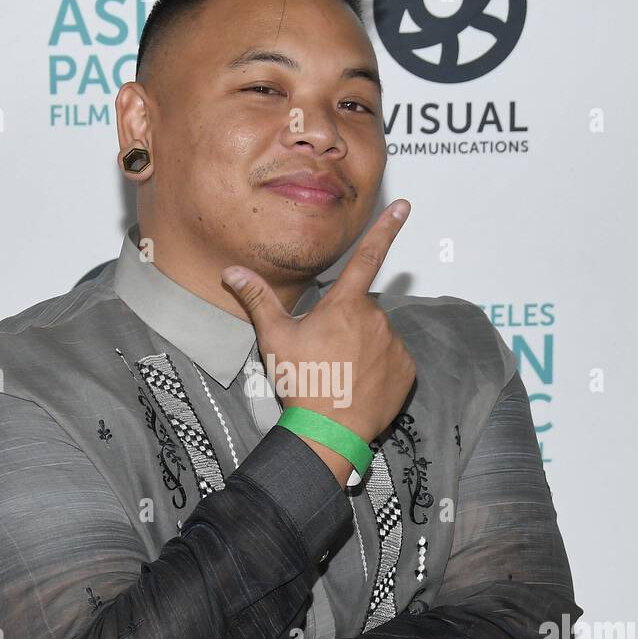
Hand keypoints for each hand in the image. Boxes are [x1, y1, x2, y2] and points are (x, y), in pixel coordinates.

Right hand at [222, 199, 417, 462]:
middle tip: (324, 354)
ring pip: (377, 335)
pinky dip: (378, 368)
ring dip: (361, 347)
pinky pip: (392, 360)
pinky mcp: (406, 371)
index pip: (367, 255)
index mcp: (345, 304)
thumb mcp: (275, 338)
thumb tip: (231, 272)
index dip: (385, 228)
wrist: (329, 431)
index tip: (405, 207)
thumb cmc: (302, 381)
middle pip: (360, 310)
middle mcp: (376, 318)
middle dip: (345, 324)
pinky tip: (358, 385)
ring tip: (339, 373)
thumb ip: (257, 299)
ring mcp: (395, 345)